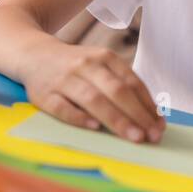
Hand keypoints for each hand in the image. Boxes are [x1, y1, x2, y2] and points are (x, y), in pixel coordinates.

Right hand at [22, 42, 164, 143]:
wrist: (32, 54)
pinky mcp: (44, 94)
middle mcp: (86, 65)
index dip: (148, 105)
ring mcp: (64, 79)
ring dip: (116, 119)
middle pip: (116, 91)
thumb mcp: (100, 65)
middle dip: (137, 115)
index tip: (160, 126)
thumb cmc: (76, 67)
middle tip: (152, 136)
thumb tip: (151, 116)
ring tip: (134, 137)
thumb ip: (122, 85)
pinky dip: (79, 118)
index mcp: (104, 57)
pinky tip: (95, 128)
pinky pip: (63, 108)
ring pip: (93, 99)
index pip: (131, 82)